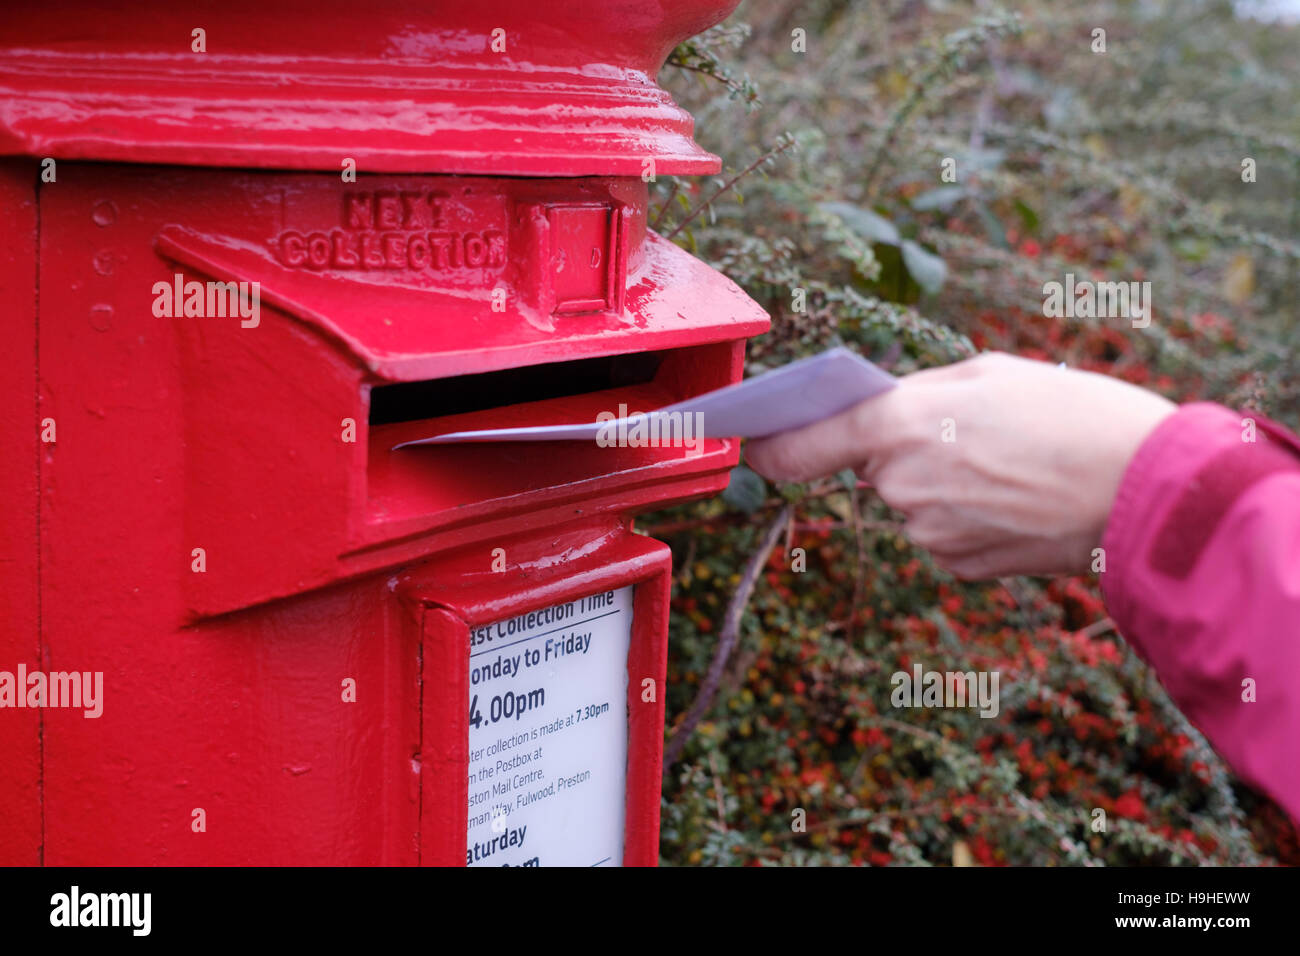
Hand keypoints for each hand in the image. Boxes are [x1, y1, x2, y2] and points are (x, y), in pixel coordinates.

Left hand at [745, 352, 1176, 578]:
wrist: (1144, 491)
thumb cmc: (1072, 414)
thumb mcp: (988, 372)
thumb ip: (915, 393)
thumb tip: (875, 410)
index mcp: (898, 425)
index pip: (801, 444)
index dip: (772, 443)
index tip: (754, 442)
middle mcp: (899, 484)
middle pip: (871, 467)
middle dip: (903, 450)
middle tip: (970, 433)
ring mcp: (926, 532)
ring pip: (910, 501)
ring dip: (939, 484)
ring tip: (1007, 465)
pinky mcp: (957, 566)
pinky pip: (941, 534)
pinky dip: (965, 518)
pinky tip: (1013, 500)